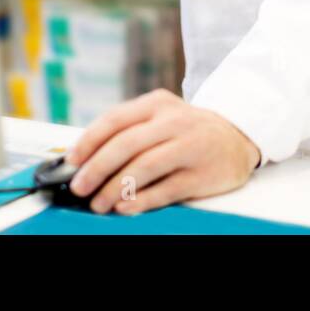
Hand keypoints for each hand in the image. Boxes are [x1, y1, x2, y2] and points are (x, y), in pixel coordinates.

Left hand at [65, 89, 261, 215]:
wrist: (237, 138)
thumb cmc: (188, 131)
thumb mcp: (161, 118)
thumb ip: (128, 132)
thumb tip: (84, 160)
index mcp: (157, 104)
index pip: (115, 119)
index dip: (89, 141)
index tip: (71, 161)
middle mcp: (174, 121)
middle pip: (127, 144)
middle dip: (97, 168)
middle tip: (79, 187)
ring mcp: (190, 146)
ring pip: (145, 167)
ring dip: (116, 188)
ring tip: (99, 203)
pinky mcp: (202, 173)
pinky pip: (166, 189)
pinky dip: (142, 200)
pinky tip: (126, 207)